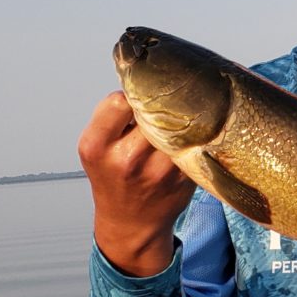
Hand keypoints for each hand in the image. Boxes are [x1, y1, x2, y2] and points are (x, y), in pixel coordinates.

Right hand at [77, 91, 195, 275]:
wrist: (132, 223)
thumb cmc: (114, 175)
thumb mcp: (99, 146)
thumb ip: (116, 116)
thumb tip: (150, 73)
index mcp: (97, 147)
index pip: (119, 101)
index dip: (133, 94)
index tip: (139, 96)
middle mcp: (126, 160)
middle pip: (153, 110)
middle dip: (163, 101)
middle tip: (171, 93)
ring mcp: (159, 172)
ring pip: (179, 123)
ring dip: (185, 114)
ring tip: (185, 109)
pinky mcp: (185, 178)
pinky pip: (196, 141)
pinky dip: (199, 131)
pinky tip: (197, 128)